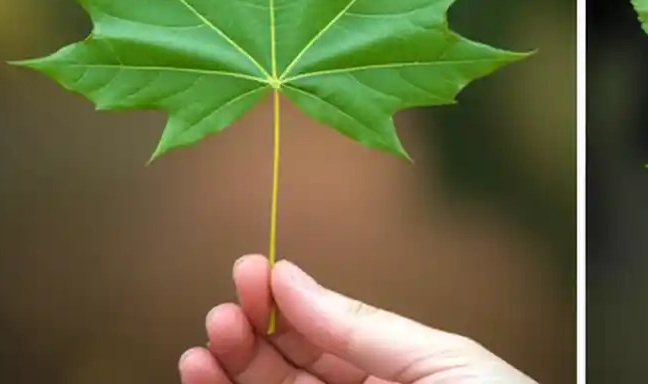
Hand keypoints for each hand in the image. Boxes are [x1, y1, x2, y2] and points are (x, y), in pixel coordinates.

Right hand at [178, 254, 535, 382]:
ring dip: (231, 375)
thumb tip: (296, 281)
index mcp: (401, 375)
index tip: (248, 274)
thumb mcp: (441, 359)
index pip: (326, 336)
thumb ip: (363, 327)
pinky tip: (210, 383)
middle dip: (248, 338)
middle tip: (223, 314)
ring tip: (206, 350)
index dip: (283, 304)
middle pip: (288, 372)